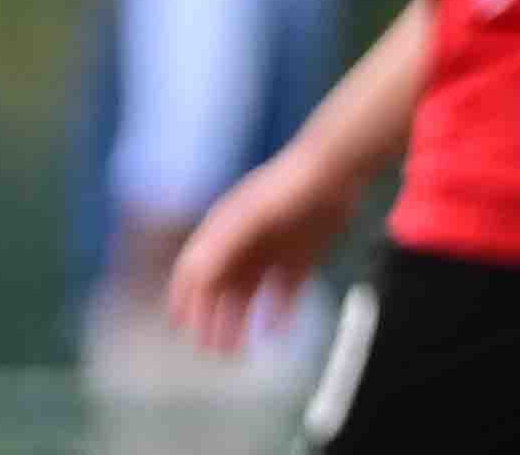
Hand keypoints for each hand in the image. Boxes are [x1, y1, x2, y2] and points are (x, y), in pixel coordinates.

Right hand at [164, 149, 352, 354]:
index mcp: (222, 232)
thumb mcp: (249, 216)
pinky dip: (279, 315)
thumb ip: (221, 246)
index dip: (186, 300)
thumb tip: (195, 277)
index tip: (183, 327)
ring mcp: (271, 254)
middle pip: (220, 291)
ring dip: (241, 323)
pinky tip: (278, 333)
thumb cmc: (286, 187)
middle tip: (214, 350)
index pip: (194, 273)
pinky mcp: (300, 260)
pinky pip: (285, 295)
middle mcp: (243, 246)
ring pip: (249, 298)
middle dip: (213, 320)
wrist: (337, 169)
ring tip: (239, 351)